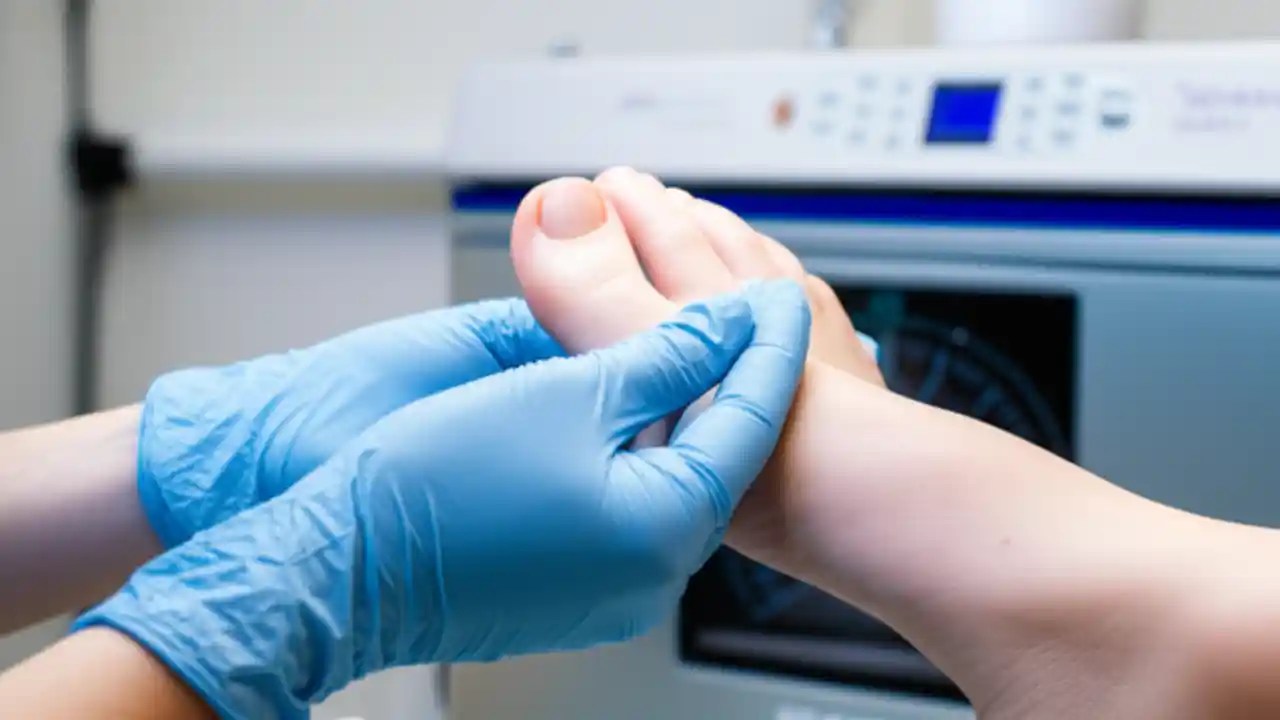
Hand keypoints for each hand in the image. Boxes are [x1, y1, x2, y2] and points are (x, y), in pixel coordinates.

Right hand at [77, 281, 810, 718]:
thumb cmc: (430, 485)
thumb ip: (658, 356)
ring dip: (681, 410)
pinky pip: (630, 502)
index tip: (777, 297)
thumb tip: (720, 326)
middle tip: (743, 314)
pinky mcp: (573, 583)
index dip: (764, 348)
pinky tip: (629, 409)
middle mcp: (649, 571)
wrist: (334, 561)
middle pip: (716, 454)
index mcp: (663, 529)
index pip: (747, 422)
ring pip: (672, 476)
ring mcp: (611, 585)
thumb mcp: (560, 395)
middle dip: (728, 378)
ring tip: (693, 348)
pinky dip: (637, 447)